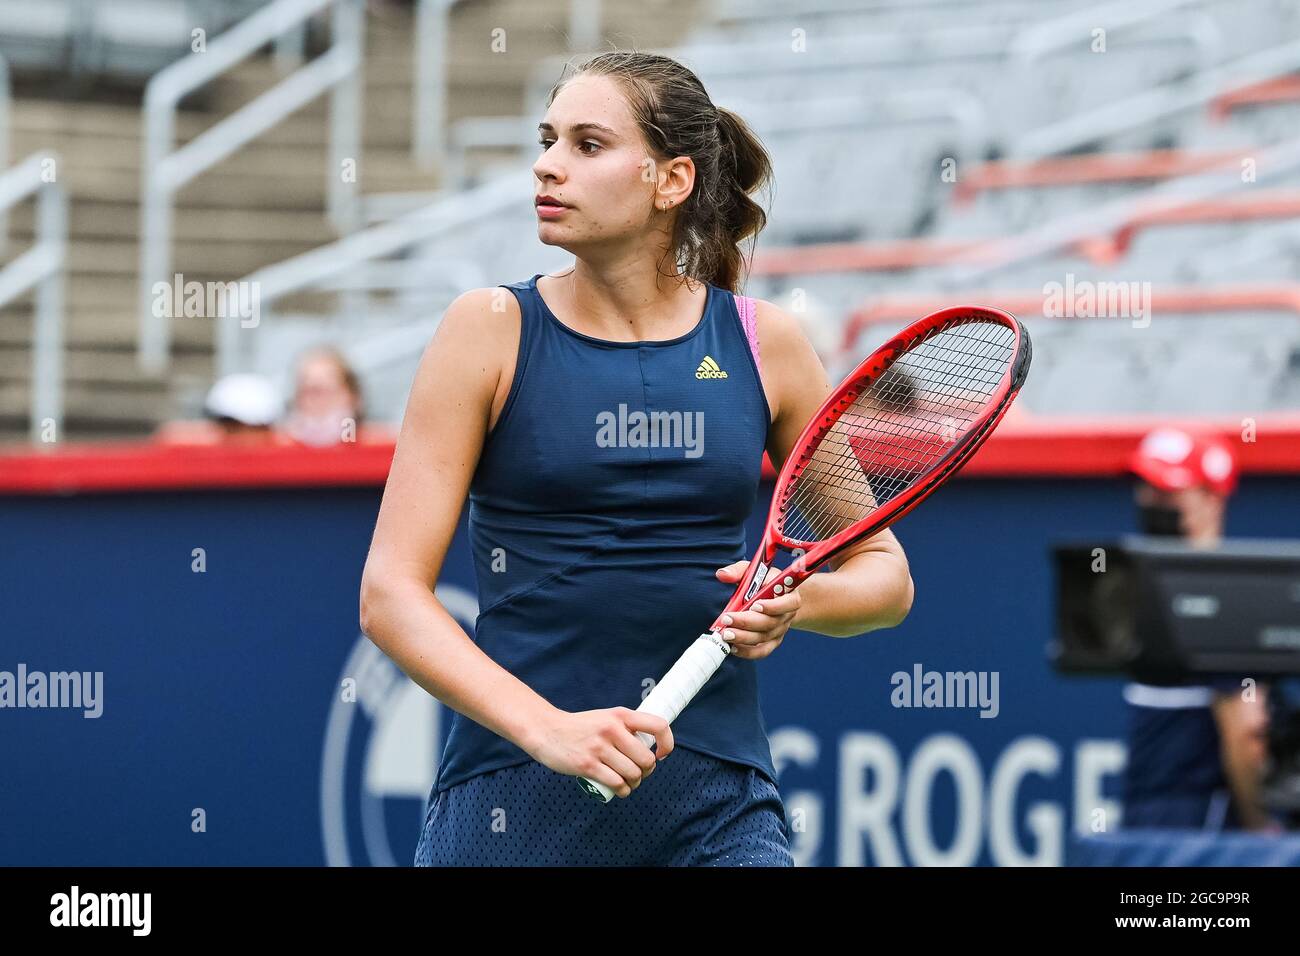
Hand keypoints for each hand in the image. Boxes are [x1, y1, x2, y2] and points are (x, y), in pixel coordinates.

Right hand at [526, 706, 674, 798]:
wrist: (546, 730)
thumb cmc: (579, 727)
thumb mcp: (605, 718)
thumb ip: (625, 728)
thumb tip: (649, 748)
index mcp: (620, 715)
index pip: (658, 726)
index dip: (667, 743)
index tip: (660, 754)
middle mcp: (612, 729)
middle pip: (646, 759)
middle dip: (646, 772)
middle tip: (639, 773)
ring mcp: (599, 747)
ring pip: (632, 774)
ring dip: (635, 784)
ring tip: (629, 783)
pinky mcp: (587, 765)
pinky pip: (616, 784)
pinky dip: (623, 791)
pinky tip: (621, 790)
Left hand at [713, 561, 800, 659]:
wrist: (777, 597)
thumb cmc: (764, 582)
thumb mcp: (755, 571)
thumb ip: (739, 571)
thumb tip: (722, 575)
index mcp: (789, 595)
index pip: (788, 603)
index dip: (773, 606)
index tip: (754, 604)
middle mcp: (787, 615)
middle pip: (770, 623)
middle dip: (747, 623)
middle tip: (727, 619)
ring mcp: (780, 630)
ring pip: (764, 638)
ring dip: (743, 638)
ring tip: (725, 634)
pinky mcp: (772, 642)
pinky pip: (762, 651)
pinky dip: (748, 652)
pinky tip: (733, 648)